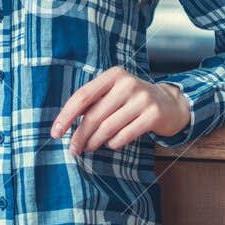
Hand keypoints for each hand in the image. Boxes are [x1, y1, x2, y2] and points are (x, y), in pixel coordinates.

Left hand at [50, 68, 189, 154]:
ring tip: (90, 147)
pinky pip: (124, 135)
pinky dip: (113, 144)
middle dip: (79, 136)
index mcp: (113, 75)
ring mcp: (142, 99)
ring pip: (108, 128)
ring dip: (94, 142)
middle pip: (94, 115)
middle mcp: (127, 84)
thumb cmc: (132, 100)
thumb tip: (65, 125)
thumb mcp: (113, 93)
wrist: (169, 103)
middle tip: (73, 149)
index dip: (66, 116)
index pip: (82, 96)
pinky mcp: (153, 115)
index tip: (55, 133)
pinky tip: (111, 143)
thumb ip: (93, 102)